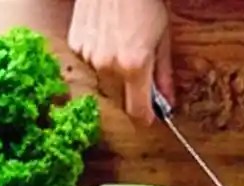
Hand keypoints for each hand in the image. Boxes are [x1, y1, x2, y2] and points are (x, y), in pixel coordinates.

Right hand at [68, 0, 173, 123]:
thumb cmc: (145, 2)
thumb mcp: (163, 38)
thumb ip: (164, 75)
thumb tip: (167, 102)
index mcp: (134, 66)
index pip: (138, 111)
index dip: (146, 116)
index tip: (150, 116)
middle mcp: (108, 65)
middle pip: (121, 95)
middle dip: (132, 87)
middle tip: (140, 63)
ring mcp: (89, 55)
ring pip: (105, 78)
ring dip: (114, 69)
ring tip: (123, 41)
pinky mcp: (76, 44)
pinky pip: (90, 60)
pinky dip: (99, 54)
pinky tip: (107, 34)